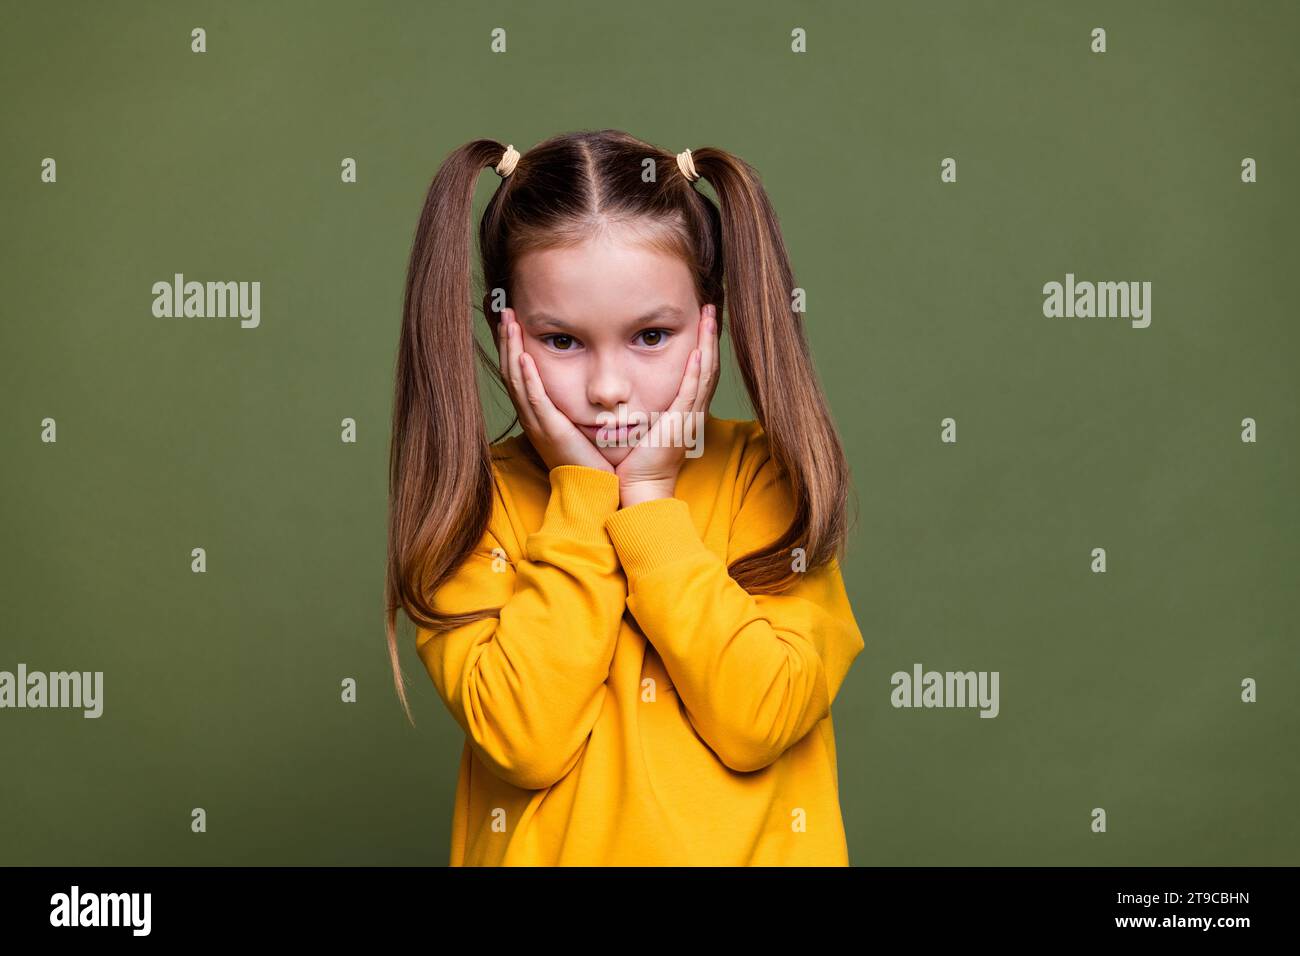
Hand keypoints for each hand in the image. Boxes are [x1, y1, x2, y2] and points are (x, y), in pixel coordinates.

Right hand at [495, 307, 614, 474]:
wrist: (598, 491)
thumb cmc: (598, 461)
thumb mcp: (587, 425)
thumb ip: (585, 403)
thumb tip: (596, 382)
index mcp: (540, 415)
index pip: (520, 374)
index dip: (514, 346)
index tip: (514, 322)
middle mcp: (534, 417)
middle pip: (512, 371)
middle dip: (507, 340)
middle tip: (505, 312)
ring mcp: (539, 425)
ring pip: (517, 380)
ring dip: (512, 349)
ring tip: (509, 323)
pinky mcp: (550, 431)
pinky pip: (534, 400)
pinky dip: (528, 377)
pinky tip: (524, 357)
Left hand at [614, 304, 718, 499]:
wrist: (641, 486)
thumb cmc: (637, 459)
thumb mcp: (643, 423)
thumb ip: (643, 401)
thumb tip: (628, 384)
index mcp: (684, 408)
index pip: (699, 368)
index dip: (702, 342)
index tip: (701, 318)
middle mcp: (691, 409)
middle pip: (708, 365)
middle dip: (709, 335)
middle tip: (710, 308)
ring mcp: (688, 416)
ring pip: (705, 373)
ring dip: (707, 344)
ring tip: (709, 318)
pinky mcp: (680, 425)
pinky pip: (691, 393)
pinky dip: (696, 372)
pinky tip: (697, 352)